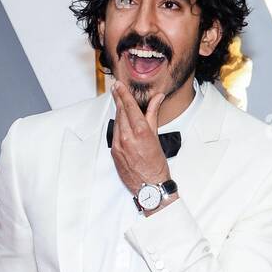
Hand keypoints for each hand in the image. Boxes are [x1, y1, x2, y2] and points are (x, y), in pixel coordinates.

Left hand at [109, 78, 170, 193]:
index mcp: (140, 132)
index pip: (129, 106)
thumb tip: (157, 98)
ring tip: (118, 101)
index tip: (119, 85)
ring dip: (118, 111)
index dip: (123, 93)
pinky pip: (115, 134)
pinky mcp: (114, 152)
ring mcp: (119, 145)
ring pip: (116, 122)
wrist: (149, 187)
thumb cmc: (156, 165)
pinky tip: (120, 121)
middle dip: (118, 99)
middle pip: (120, 112)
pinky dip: (118, 125)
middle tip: (115, 87)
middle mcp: (127, 137)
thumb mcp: (156, 137)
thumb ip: (153, 114)